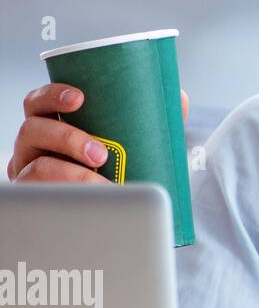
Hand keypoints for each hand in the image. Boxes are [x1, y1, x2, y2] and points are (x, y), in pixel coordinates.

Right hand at [8, 83, 188, 183]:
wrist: (117, 213)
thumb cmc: (118, 170)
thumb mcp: (133, 145)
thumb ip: (152, 122)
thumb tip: (180, 97)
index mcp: (53, 125)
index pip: (39, 102)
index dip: (53, 95)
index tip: (79, 98)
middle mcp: (34, 147)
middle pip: (32, 129)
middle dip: (66, 138)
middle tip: (100, 153)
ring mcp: (29, 174)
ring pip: (35, 166)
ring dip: (69, 173)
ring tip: (101, 181)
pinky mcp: (34, 201)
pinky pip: (38, 198)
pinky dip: (66, 196)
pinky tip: (89, 200)